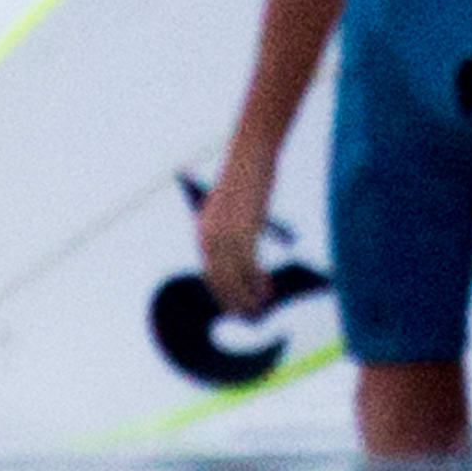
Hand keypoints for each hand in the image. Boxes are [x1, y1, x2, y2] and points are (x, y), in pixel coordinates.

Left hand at [196, 161, 276, 312]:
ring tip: (264, 306)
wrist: (250, 154)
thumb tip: (247, 264)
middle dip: (236, 303)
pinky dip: (258, 284)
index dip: (225, 294)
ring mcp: (224, 237)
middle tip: (252, 316)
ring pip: (234, 281)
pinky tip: (268, 289)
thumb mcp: (237, 211)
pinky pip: (249, 269)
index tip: (238, 307)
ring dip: (249, 298)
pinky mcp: (242, 233)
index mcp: (203, 232)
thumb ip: (237, 235)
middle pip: (219, 283)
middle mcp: (208, 237)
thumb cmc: (247, 179)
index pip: (210, 275)